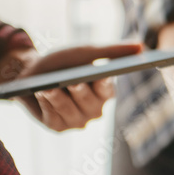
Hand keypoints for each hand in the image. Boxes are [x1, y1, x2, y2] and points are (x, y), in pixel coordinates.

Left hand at [0, 43, 141, 130]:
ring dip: (58, 98)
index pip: (108, 91)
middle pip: (89, 104)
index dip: (104, 85)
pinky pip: (54, 118)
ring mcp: (75, 121)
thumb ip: (113, 51)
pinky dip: (47, 104)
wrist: (32, 71)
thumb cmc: (64, 63)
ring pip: (70, 112)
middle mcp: (93, 110)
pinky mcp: (56, 127)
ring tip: (49, 88)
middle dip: (80, 92)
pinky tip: (40, 94)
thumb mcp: (86, 53)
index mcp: (104, 93)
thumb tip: (141, 47)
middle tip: (74, 83)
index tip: (102, 77)